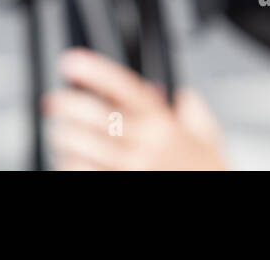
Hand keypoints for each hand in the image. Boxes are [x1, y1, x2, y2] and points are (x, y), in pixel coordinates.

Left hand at [44, 48, 227, 170]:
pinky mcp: (118, 187)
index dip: (95, 71)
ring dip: (62, 140)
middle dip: (66, 105)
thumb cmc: (205, 174)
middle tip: (53, 101)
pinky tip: (68, 161)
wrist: (216, 207)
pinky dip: (68, 166)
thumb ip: (192, 111)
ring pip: (80, 149)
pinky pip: (81, 175)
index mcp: (165, 125)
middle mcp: (146, 146)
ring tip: (59, 135)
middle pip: (94, 117)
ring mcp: (131, 171)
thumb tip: (177, 95)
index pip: (125, 88)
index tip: (71, 62)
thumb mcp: (207, 137)